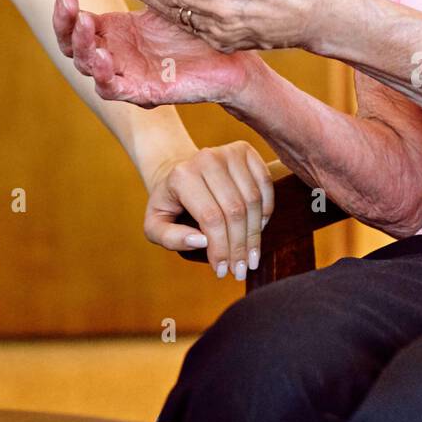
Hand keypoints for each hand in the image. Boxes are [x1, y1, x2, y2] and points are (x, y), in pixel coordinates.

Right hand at [52, 0, 261, 106]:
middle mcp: (118, 55)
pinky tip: (105, 58)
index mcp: (118, 32)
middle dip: (65, 27)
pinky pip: (115, 90)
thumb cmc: (198, 32)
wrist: (230, 60)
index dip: (66, 12)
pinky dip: (105, 77)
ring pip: (89, 69)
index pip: (78, 25)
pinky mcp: (145, 92)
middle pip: (74, 47)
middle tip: (69, 6)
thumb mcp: (166, 3)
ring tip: (85, 28)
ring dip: (82, 49)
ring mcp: (128, 74)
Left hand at [144, 142, 275, 280]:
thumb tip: (201, 241)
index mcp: (182, 176)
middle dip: (240, 247)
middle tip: (241, 270)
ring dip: (255, 234)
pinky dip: (266, 210)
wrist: (179, 171)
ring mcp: (228, 152)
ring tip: (251, 257)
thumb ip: (170, 237)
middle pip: (235, 211)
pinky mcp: (245, 150)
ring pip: (253, 200)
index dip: (221, 248)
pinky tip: (258, 229)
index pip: (211, 218)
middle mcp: (206, 158)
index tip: (222, 271)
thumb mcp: (155, 224)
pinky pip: (265, 184)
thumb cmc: (169, 203)